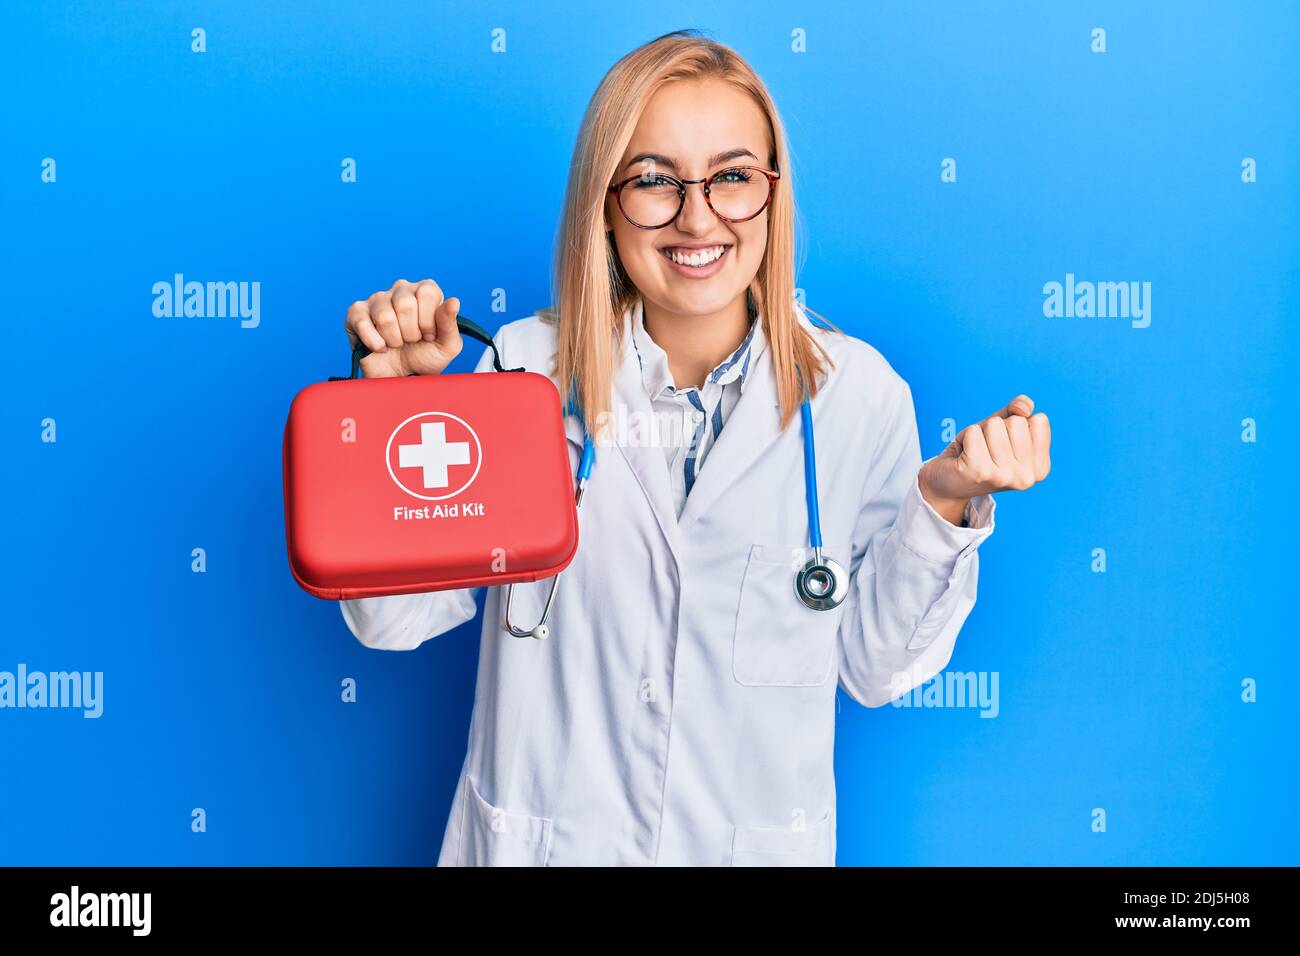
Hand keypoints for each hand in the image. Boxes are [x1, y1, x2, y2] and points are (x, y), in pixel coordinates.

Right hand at [344, 278, 463, 377]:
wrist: (401, 378)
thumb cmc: (425, 358)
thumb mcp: (447, 346)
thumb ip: (450, 324)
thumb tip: (454, 301)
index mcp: (425, 291)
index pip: (427, 292)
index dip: (428, 320)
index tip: (428, 335)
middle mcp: (401, 289)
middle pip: (405, 302)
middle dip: (411, 332)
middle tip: (411, 341)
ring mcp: (377, 299)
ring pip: (384, 315)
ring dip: (393, 339)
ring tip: (396, 344)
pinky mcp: (356, 313)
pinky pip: (362, 322)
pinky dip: (374, 342)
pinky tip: (380, 347)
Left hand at [918, 394, 1051, 523]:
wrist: (948, 482)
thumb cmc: (979, 451)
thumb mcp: (1003, 427)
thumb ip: (1018, 411)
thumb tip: (1024, 405)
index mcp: (1040, 467)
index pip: (1039, 421)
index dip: (1016, 424)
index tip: (1004, 443)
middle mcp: (1027, 476)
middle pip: (1017, 422)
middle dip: (997, 428)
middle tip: (986, 449)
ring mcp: (1004, 476)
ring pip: (994, 424)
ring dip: (979, 433)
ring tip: (975, 452)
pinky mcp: (979, 471)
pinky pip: (973, 432)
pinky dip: (965, 437)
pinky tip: (964, 456)